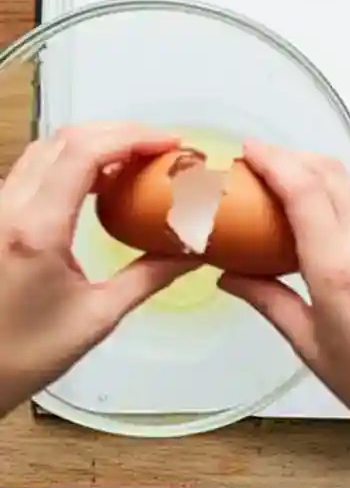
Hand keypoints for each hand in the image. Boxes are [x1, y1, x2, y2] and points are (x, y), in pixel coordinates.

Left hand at [0, 122, 198, 414]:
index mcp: (35, 229)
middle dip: (120, 133)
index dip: (133, 137)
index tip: (172, 144)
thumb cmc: (22, 354)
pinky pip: (34, 170)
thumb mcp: (97, 317)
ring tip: (139, 160)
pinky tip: (102, 182)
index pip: (85, 152)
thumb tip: (194, 253)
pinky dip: (73, 162)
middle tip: (163, 148)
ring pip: (47, 149)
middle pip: (65, 139)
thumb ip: (149, 277)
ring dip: (95, 144)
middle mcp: (7, 208)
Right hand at [218, 138, 349, 487]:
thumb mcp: (312, 347)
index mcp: (340, 267)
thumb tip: (231, 277)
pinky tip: (324, 230)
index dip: (273, 160)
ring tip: (285, 198)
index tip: (247, 150)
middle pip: (331, 175)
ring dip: (319, 182)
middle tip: (258, 166)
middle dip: (293, 160)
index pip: (304, 188)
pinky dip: (343, 208)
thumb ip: (270, 301)